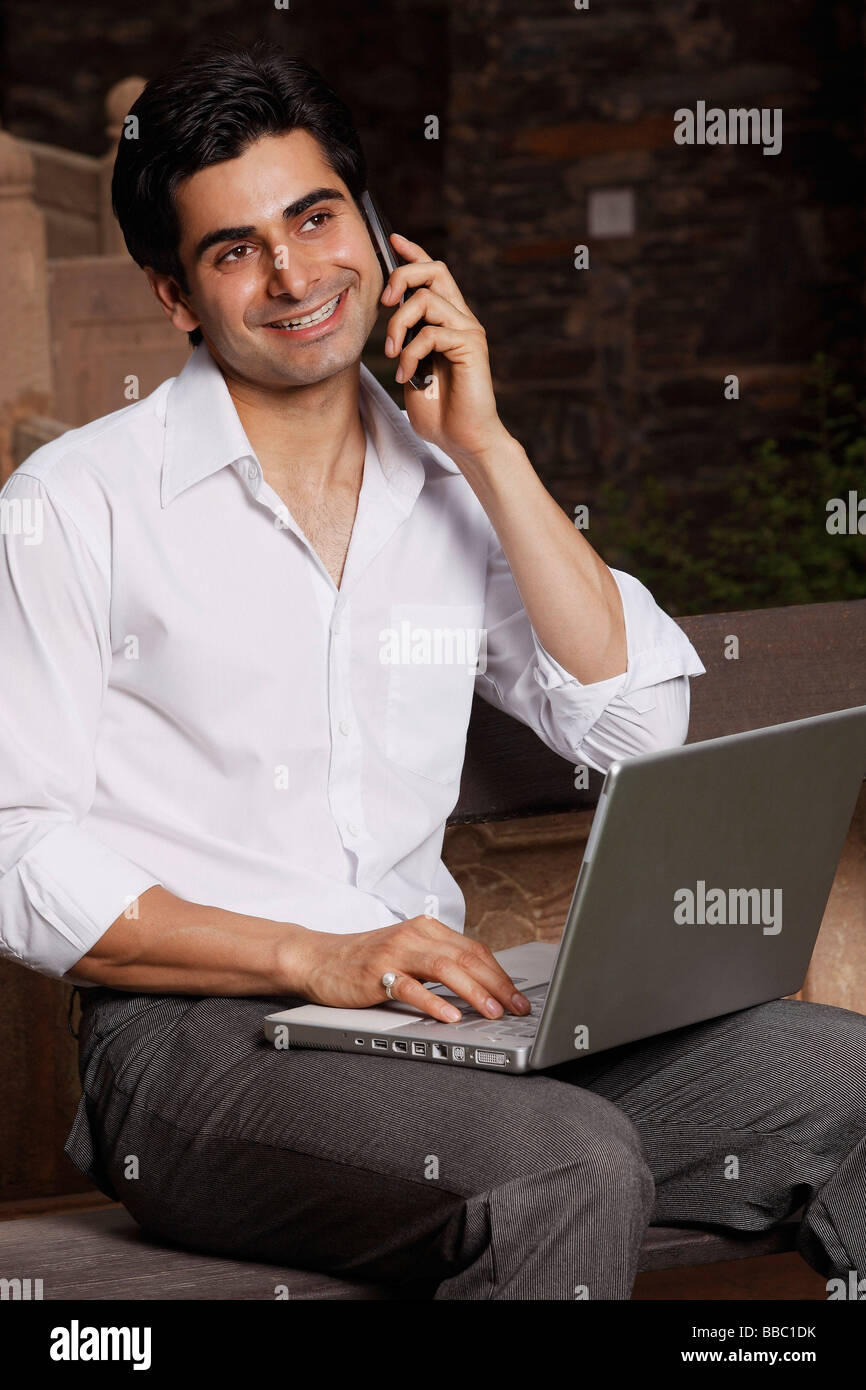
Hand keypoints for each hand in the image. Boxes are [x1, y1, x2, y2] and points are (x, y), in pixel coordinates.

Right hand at [301, 916, 531, 1023]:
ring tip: (492, 1012)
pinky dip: (433, 1001)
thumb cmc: (365, 960)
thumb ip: (439, 962)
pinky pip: (410, 987)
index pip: (475, 950)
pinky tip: (449, 1016)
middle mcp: (414, 935)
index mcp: (427, 929)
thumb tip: (481, 986)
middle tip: (517, 1008)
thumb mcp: (408, 953)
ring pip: (445, 968)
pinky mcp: (376, 973)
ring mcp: (395, 952)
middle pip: (467, 957)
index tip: (518, 998)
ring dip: (474, 992)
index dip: (500, 975)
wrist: (319, 959)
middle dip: (497, 985)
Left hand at [380, 231, 511, 464]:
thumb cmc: (438, 410)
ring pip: (426, 299)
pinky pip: (431, 333)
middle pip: (435, 270)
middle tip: (384, 302)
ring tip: (393, 355)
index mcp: (447, 321)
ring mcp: (468, 330)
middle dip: (403, 276)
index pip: (434, 274)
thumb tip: (387, 321)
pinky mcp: (471, 346)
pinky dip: (411, 353)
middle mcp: (461, 319)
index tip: (391, 241)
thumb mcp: (411, 369)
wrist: (463, 439)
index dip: (413, 253)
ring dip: (398, 325)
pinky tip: (407, 376)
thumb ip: (405, 342)